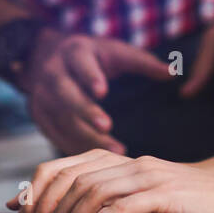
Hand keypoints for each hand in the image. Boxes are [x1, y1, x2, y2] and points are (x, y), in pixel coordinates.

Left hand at [4, 149, 213, 212]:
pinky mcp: (162, 195)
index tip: (19, 211)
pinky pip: (119, 208)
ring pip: (92, 191)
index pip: (67, 164)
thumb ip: (107, 212)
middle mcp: (131, 163)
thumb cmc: (187, 209)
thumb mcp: (140, 208)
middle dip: (46, 205)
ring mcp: (147, 176)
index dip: (38, 186)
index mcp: (122, 161)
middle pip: (73, 176)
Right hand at [20, 31, 172, 155]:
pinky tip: (97, 161)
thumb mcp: (115, 51)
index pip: (80, 62)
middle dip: (84, 110)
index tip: (103, 91)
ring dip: (85, 136)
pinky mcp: (39, 116)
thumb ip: (143, 62)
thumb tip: (174, 72)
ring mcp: (41, 95)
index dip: (90, 76)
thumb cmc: (93, 56)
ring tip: (116, 150)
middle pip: (65, 93)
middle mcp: (53, 73)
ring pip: (60, 118)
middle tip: (107, 126)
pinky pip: (55, 135)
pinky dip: (74, 147)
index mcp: (74, 52)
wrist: (48, 57)